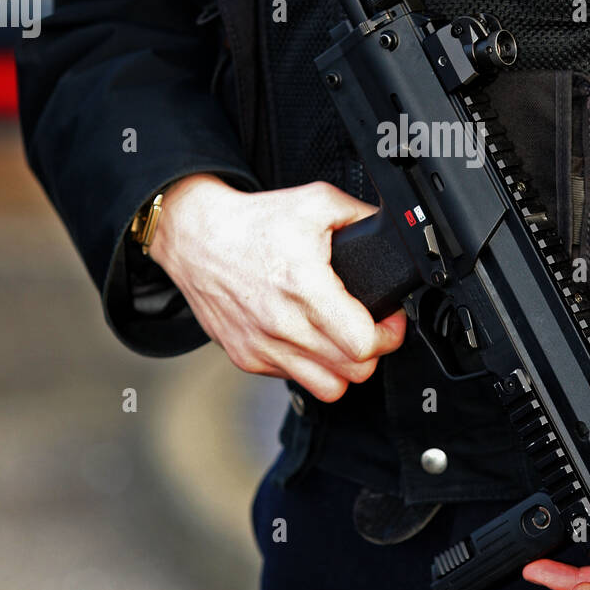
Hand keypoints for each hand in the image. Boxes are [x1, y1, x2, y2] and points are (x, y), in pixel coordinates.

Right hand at [148, 173, 406, 400]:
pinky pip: (295, 379)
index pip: (363, 343)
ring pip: (328, 387)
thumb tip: (392, 231)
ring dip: (343, 367)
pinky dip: (310, 366)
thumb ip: (362, 216)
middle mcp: (282, 323)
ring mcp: (263, 346)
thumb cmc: (253, 223)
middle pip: (354, 371)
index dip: (389, 333)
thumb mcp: (317, 202)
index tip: (390, 320)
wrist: (197, 238)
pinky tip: (309, 338)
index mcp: (304, 286)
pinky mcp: (247, 357)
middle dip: (372, 349)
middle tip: (369, 327)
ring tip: (342, 339)